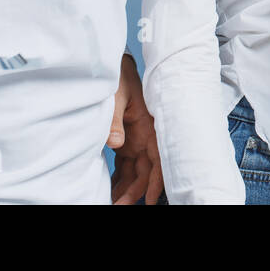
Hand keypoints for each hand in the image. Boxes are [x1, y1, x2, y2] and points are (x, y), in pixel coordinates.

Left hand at [109, 53, 163, 204]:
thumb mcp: (114, 96)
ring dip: (127, 187)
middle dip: (136, 191)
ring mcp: (134, 138)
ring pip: (135, 170)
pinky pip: (125, 164)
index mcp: (148, 124)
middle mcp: (144, 134)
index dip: (157, 181)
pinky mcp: (124, 138)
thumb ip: (114, 120)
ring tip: (114, 202)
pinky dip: (120, 178)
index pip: (158, 158)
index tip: (151, 200)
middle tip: (120, 207)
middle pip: (146, 170)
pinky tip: (112, 189)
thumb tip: (116, 144)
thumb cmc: (117, 76)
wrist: (111, 63)